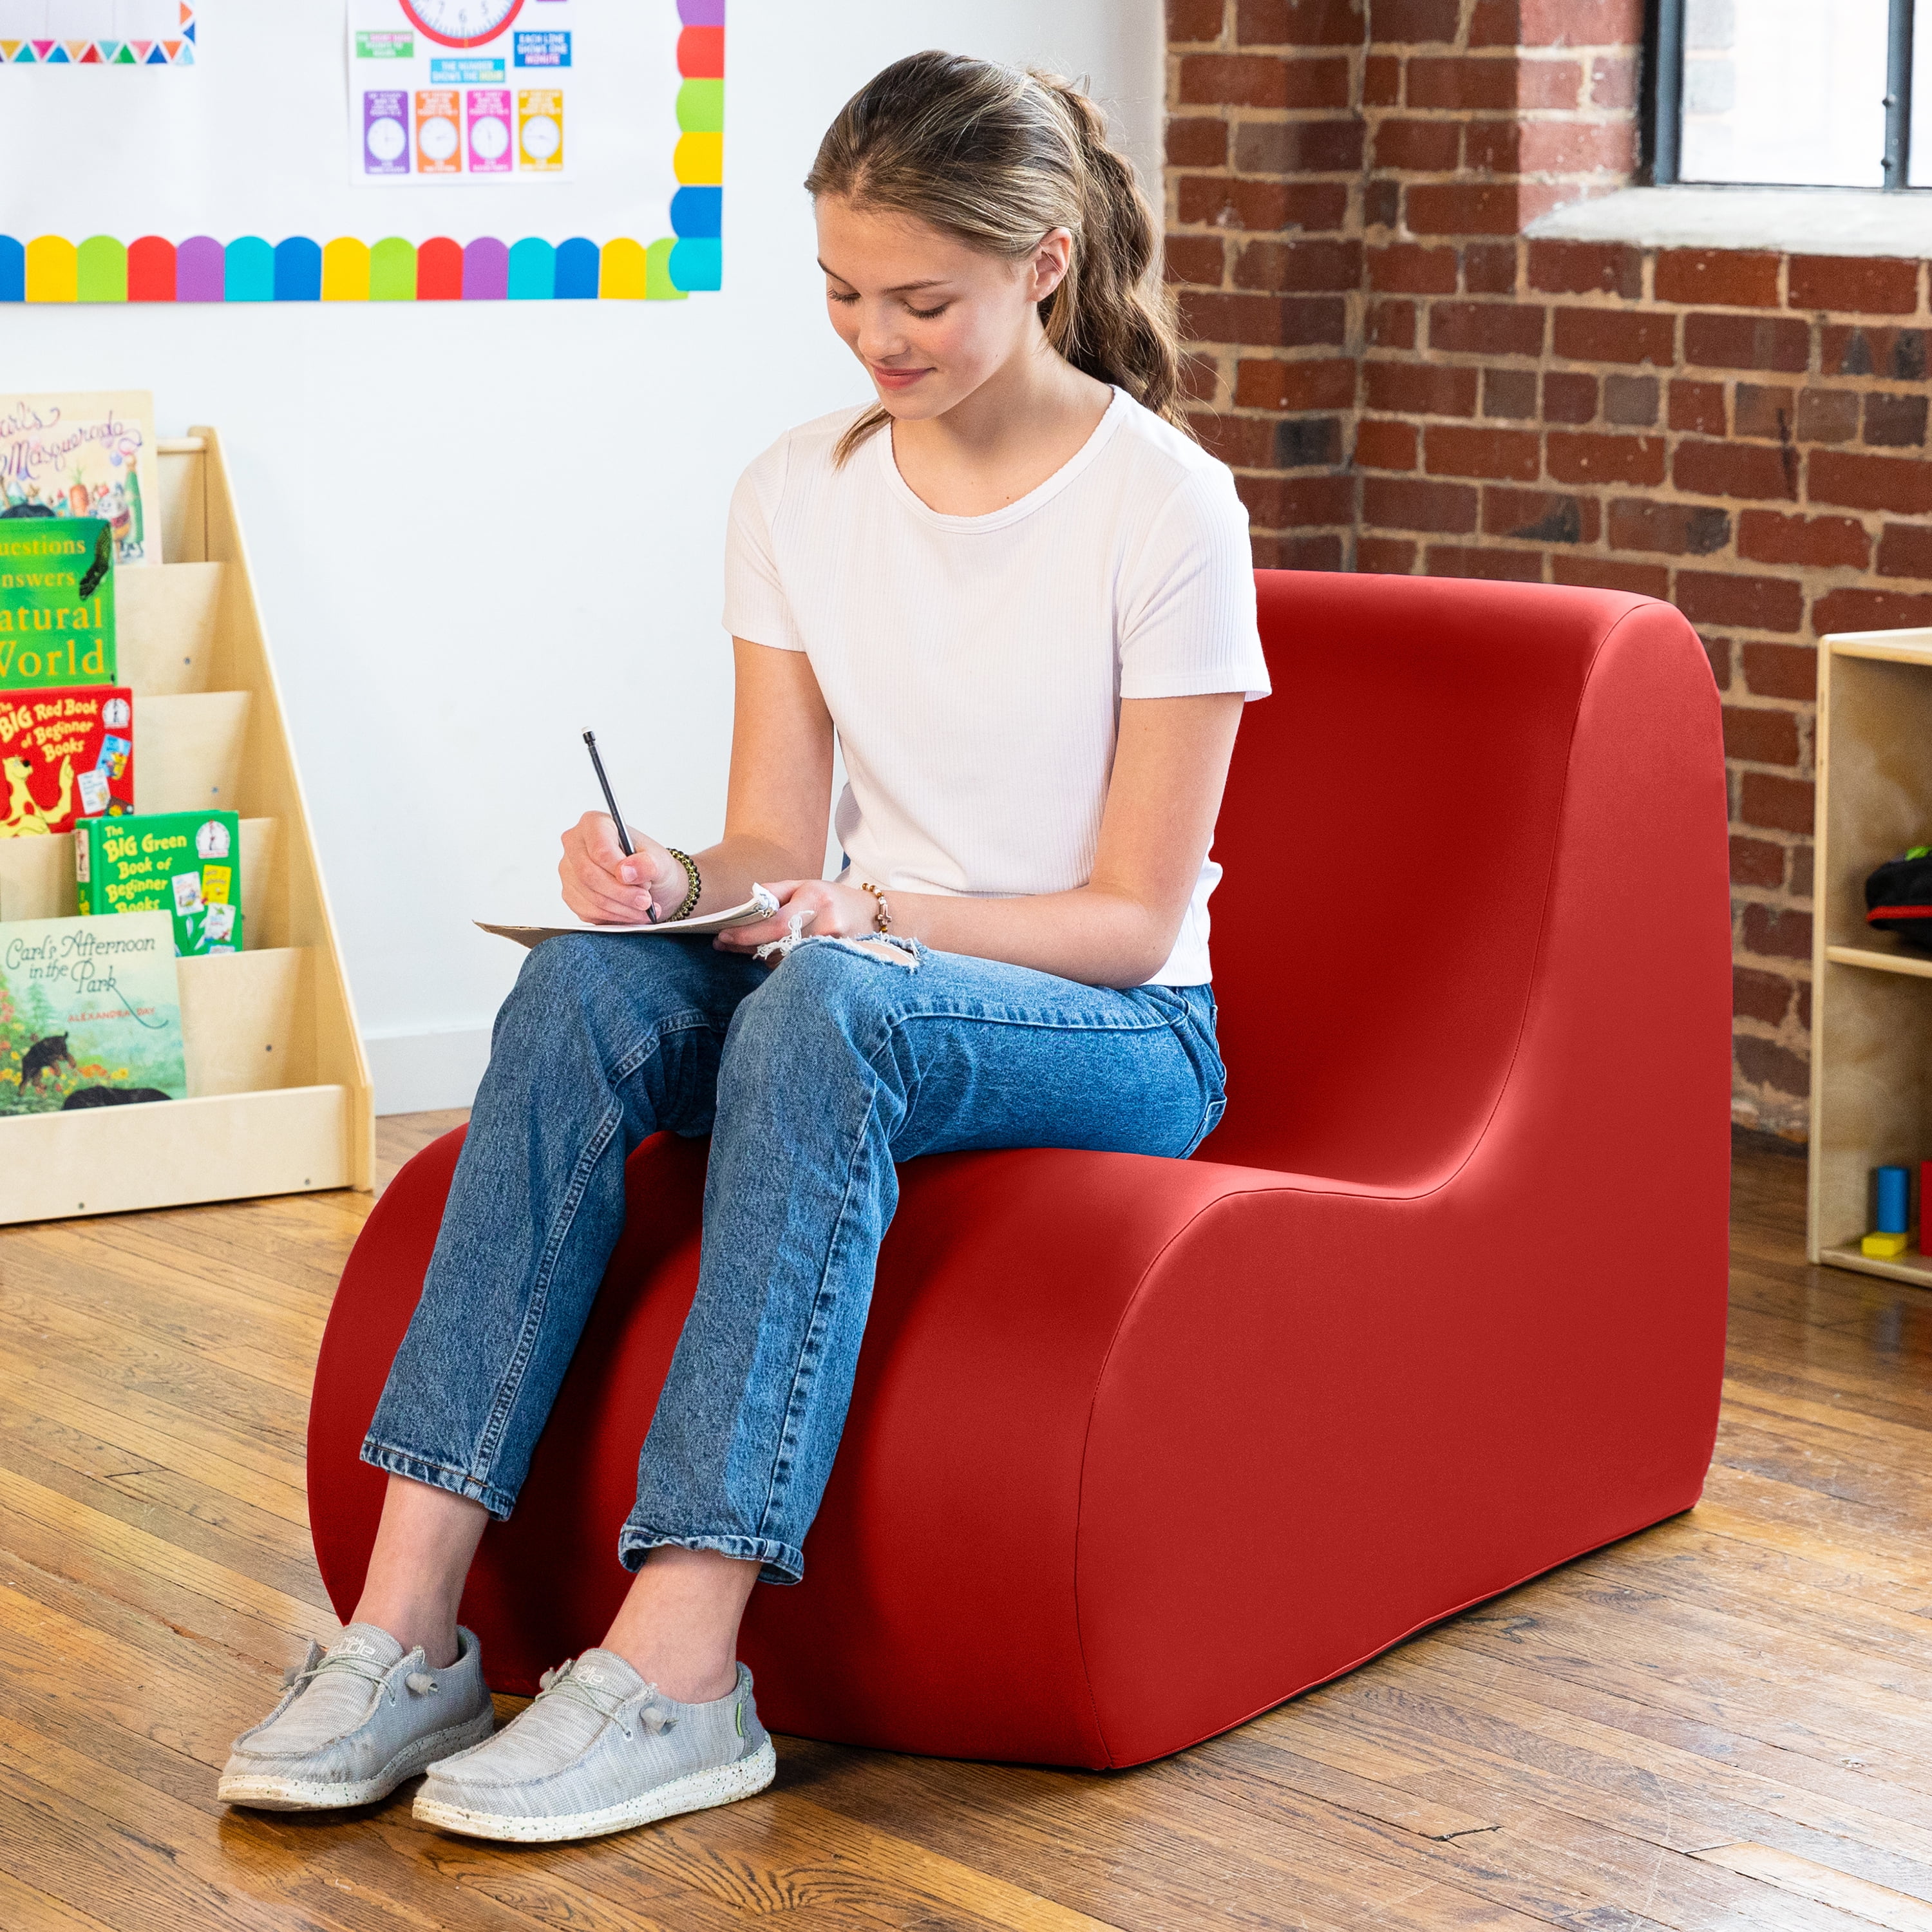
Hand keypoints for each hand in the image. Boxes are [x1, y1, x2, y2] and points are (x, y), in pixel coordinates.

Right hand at [558, 812, 686, 924]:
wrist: (649, 883)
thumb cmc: (650, 864)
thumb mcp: (660, 861)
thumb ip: (647, 863)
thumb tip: (627, 871)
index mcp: (594, 824)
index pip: (598, 848)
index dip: (619, 868)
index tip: (642, 883)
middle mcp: (575, 844)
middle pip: (589, 874)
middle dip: (622, 893)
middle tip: (645, 901)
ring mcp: (569, 870)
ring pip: (589, 895)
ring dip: (621, 908)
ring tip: (643, 908)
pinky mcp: (571, 893)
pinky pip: (587, 910)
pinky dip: (612, 916)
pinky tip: (629, 913)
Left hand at [713, 878, 879, 956]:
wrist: (870, 916)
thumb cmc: (833, 899)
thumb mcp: (805, 885)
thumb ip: (775, 891)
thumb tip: (746, 901)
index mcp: (816, 899)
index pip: (776, 924)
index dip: (748, 934)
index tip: (724, 937)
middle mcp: (826, 924)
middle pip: (776, 945)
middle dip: (746, 946)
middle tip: (724, 944)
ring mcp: (832, 947)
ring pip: (784, 960)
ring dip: (761, 955)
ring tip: (749, 946)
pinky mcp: (834, 963)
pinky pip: (796, 967)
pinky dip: (780, 962)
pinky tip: (775, 953)